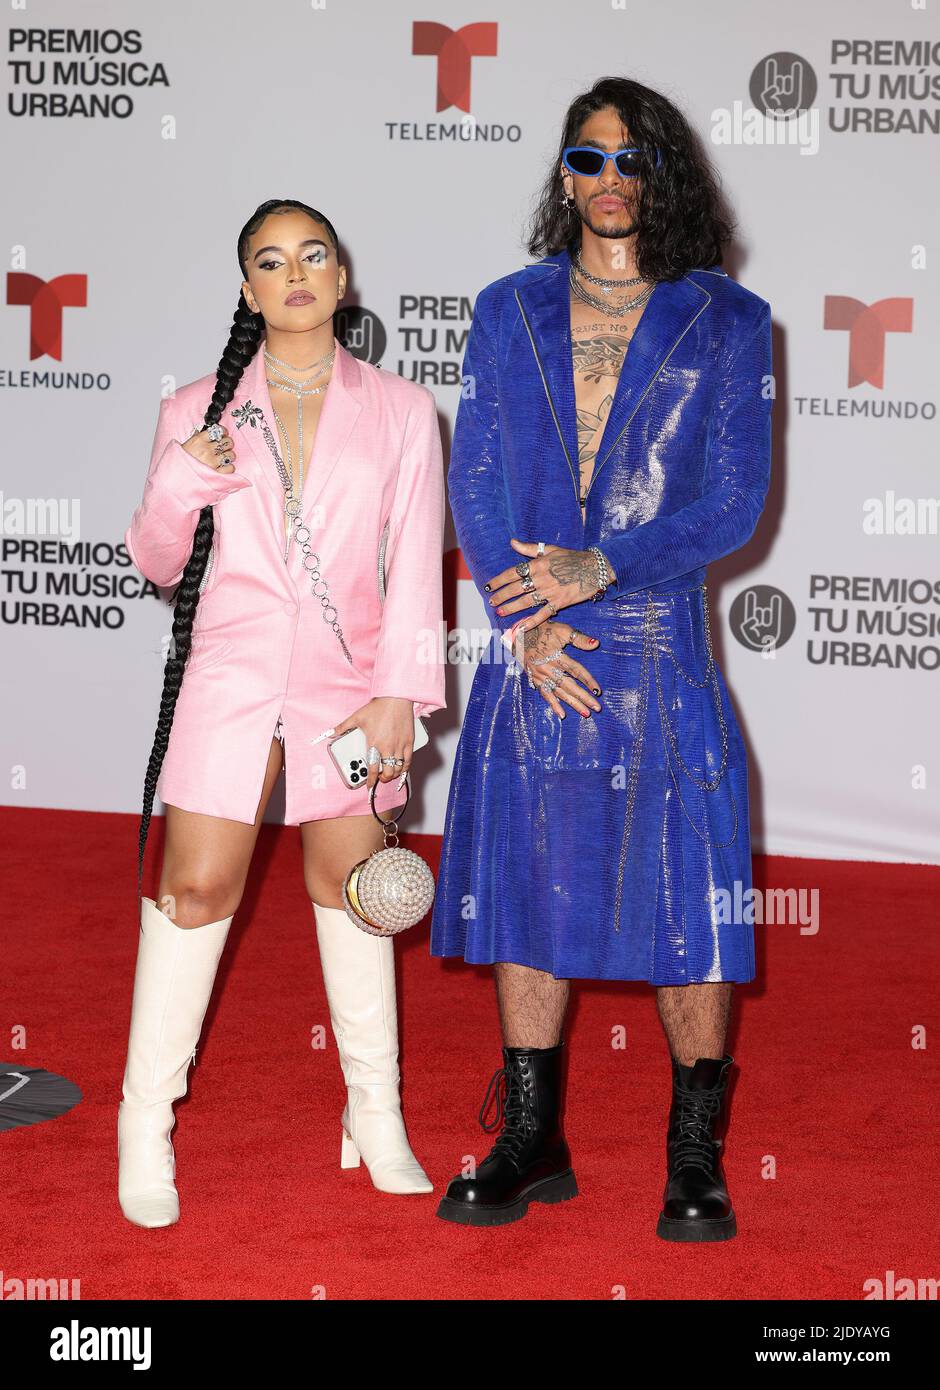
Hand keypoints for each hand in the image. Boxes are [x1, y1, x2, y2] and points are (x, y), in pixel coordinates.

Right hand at [181, 425, 237, 474]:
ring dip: (229, 456)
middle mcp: (207, 450)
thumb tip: (200, 433)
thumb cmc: (178, 463)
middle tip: (224, 447)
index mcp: (198, 440)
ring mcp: (212, 462)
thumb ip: (194, 439)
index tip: (223, 434)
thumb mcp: (183, 446)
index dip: (223, 431)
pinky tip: (224, 467)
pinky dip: (229, 467)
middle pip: (227, 441)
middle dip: (227, 443)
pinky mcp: (216, 474)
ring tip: (224, 458)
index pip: (218, 430)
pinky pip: (230, 468)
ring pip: (231, 454)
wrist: (174, 478)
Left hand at [333, 697, 414, 789]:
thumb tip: (331, 732)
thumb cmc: (378, 707)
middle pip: (387, 772)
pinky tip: (401, 770)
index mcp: (374, 744)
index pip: (373, 768)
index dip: (371, 780)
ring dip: (393, 775)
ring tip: (388, 774)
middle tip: (379, 778)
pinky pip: (408, 760)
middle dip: (382, 779)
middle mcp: (388, 747)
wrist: (396, 698)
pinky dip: (405, 768)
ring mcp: (400, 746)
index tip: (369, 786)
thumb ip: (343, 727)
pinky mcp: (409, 742)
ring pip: (398, 768)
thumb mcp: (357, 717)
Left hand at [486, 538, 614, 634]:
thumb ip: (530, 548)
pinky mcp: (560, 602)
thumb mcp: (551, 549)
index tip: (488, 586)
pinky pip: (543, 614)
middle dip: (501, 596)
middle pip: (516, 588)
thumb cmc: (573, 557)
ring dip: (511, 608)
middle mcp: (542, 578)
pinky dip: (532, 621)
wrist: (595, 567)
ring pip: (526, 601)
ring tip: (500, 612)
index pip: (512, 573)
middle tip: (491, 602)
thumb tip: (512, 542)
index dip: (498, 580)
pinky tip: (521, 627)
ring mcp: (550, 591)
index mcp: (538, 564)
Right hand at [515, 620, 602, 718]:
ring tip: (585, 713)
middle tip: (596, 708)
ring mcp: (541, 676)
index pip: (576, 671)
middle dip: (583, 698)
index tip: (598, 691)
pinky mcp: (535, 679)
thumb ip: (579, 638)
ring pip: (559, 692)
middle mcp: (548, 668)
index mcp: (556, 656)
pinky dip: (553, 705)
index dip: (588, 681)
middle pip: (569, 685)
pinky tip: (562, 715)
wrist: (519, 635)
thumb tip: (596, 644)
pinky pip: (545, 694)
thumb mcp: (561, 630)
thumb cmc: (543, 631)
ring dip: (572, 704)